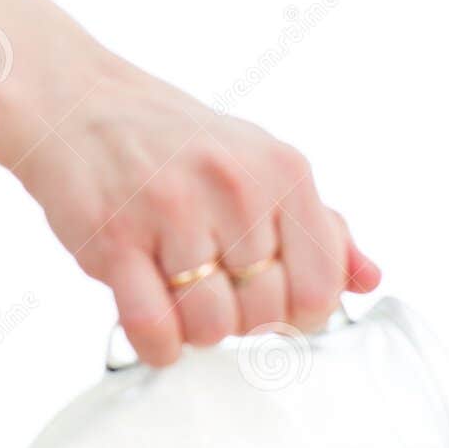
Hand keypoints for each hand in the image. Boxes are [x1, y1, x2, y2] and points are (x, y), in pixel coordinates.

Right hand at [13, 62, 380, 367]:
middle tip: (218, 293)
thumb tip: (369, 280)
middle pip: (267, 314)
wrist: (79, 102)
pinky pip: (154, 327)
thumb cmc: (184, 149)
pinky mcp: (114, 235)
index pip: (320, 289)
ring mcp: (173, 209)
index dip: (300, 316)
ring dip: (198, 331)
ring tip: (183, 297)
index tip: (273, 304)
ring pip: (212, 327)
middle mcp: (236, 187)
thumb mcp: (267, 170)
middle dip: (245, 321)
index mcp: (285, 173)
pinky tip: (156, 324)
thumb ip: (323, 230)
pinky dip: (158, 345)